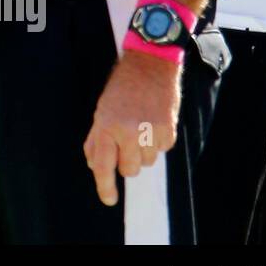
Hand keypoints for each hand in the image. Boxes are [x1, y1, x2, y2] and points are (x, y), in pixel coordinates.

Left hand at [83, 50, 181, 205]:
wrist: (149, 67)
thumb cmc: (121, 89)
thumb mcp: (101, 111)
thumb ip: (96, 140)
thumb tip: (96, 165)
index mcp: (107, 126)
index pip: (103, 165)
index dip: (105, 186)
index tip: (108, 199)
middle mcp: (128, 132)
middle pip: (129, 170)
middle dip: (126, 161)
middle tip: (125, 140)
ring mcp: (151, 133)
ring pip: (147, 163)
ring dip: (142, 151)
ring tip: (140, 126)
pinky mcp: (169, 132)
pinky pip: (162, 151)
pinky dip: (157, 142)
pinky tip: (152, 122)